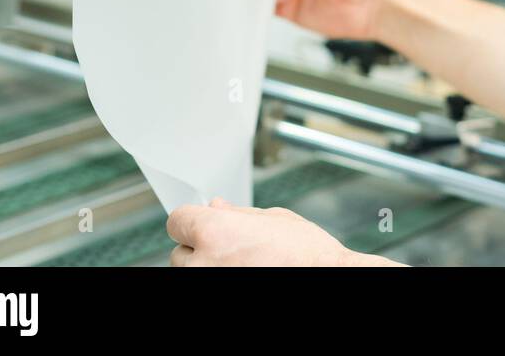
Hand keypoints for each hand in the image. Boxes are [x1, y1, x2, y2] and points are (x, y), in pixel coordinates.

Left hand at [167, 197, 401, 266]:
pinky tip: (244, 271)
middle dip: (201, 248)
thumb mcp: (274, 219)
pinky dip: (219, 276)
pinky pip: (207, 282)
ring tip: (242, 264)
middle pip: (181, 252)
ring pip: (192, 272)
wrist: (327, 278)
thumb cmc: (306, 253)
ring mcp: (208, 283)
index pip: (177, 221)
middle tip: (233, 249)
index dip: (193, 220)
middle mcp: (203, 263)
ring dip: (207, 267)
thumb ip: (237, 214)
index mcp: (214, 232)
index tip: (204, 224)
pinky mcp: (214, 296)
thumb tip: (215, 206)